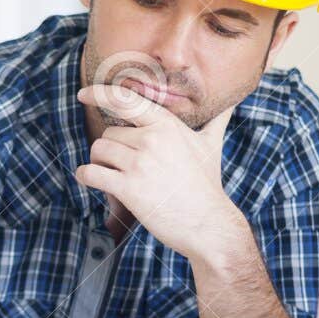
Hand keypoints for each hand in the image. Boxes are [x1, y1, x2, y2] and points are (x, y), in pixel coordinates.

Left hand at [75, 84, 250, 267]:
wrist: (209, 224)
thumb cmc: (207, 185)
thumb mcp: (212, 146)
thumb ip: (218, 120)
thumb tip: (234, 102)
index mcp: (167, 125)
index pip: (126, 100)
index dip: (100, 94)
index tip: (84, 94)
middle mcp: (153, 139)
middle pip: (109, 133)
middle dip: (112, 151)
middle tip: (126, 169)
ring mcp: (140, 164)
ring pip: (98, 151)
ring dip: (100, 165)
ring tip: (115, 178)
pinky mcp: (129, 189)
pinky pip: (91, 173)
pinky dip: (86, 176)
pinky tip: (90, 180)